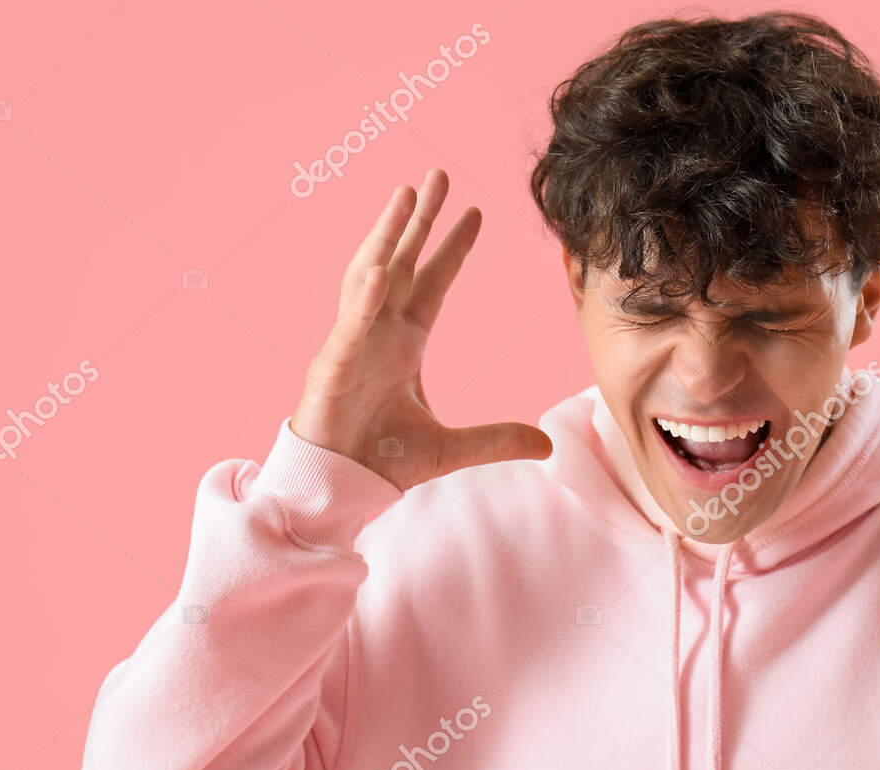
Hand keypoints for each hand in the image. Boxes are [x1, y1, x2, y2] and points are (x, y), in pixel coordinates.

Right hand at [291, 169, 550, 488]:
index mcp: (403, 343)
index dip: (452, 248)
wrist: (338, 486)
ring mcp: (353, 343)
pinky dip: (366, 297)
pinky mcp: (333, 366)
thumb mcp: (451, 449)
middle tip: (439, 174)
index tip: (475, 213)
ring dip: (388, 235)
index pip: (433, 283)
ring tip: (405, 194)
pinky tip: (382, 267)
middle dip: (421, 219)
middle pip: (403, 261)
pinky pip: (351, 325)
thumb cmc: (379, 460)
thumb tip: (546, 444)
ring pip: (371, 275)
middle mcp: (378, 332)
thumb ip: (496, 440)